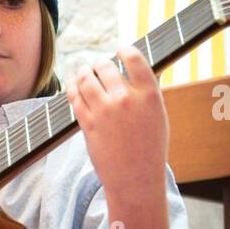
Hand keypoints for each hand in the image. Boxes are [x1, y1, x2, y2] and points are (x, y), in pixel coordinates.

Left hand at [65, 43, 169, 202]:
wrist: (135, 179)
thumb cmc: (149, 150)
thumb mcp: (158, 117)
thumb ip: (146, 94)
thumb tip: (133, 73)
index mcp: (149, 95)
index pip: (135, 59)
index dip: (125, 50)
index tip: (119, 49)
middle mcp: (126, 99)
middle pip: (106, 67)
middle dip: (99, 64)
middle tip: (96, 65)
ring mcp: (105, 111)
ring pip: (86, 79)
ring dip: (82, 71)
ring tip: (82, 71)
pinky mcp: (87, 123)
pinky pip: (75, 97)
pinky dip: (72, 87)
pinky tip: (72, 84)